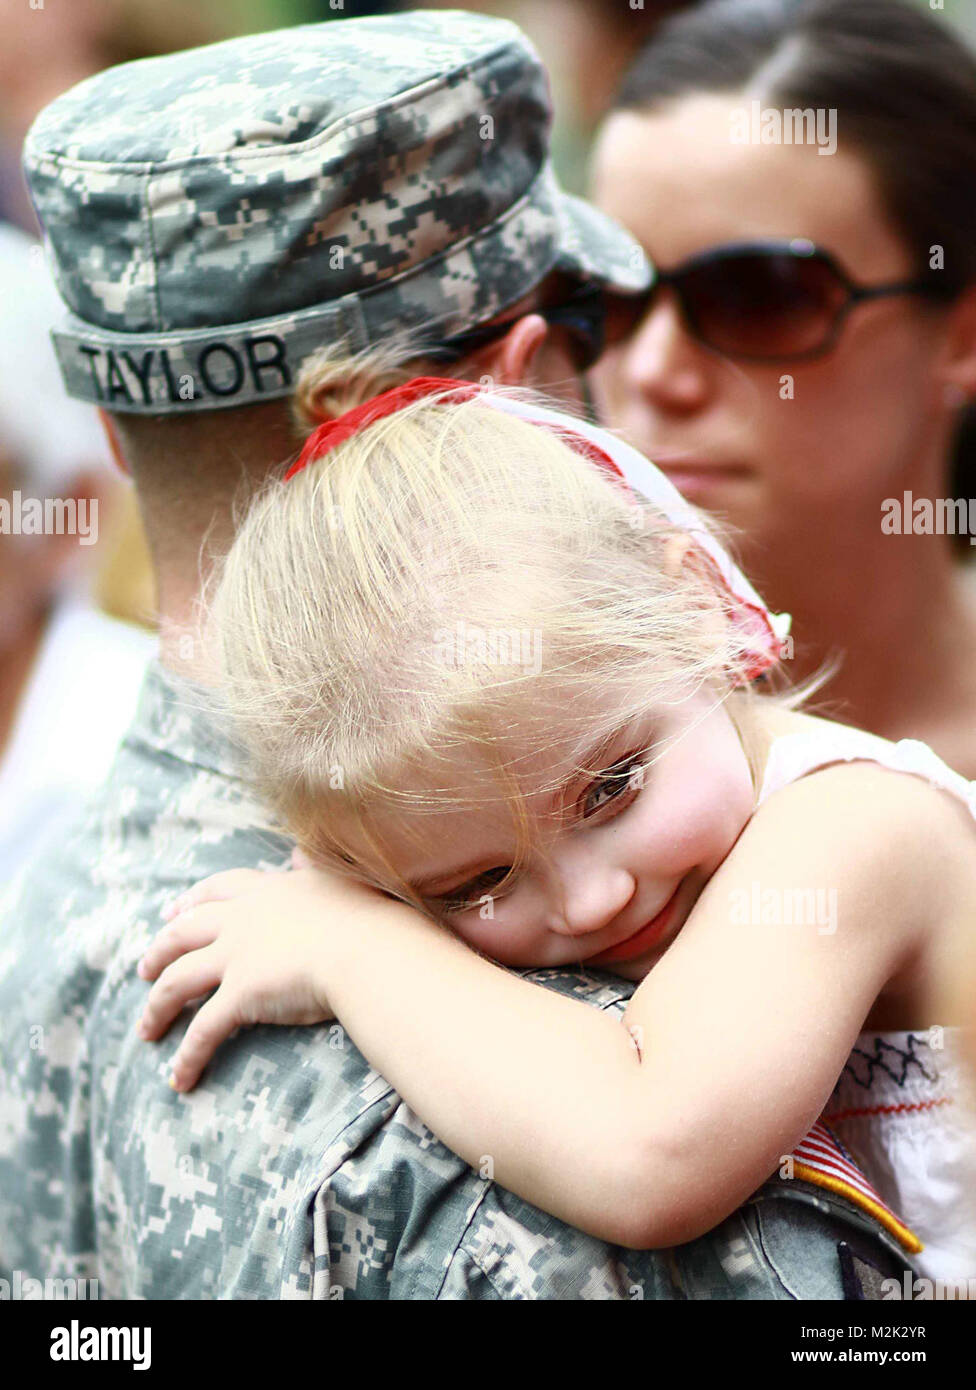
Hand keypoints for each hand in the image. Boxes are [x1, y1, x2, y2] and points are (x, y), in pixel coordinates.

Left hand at [136, 864, 380, 1090]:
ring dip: (157, 1008)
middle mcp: (243, 920)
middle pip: (183, 933)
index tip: (171, 911)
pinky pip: (203, 1030)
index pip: (217, 890)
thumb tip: (299, 852)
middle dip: (158, 951)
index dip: (190, 901)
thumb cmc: (368, 918)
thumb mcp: (336, 880)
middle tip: (143, 969)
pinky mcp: (240, 995)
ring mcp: (237, 957)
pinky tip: (178, 1078)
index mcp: (267, 891)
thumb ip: (312, 867)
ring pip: (177, 981)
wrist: (370, 950)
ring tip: (145, 1030)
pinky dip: (186, 1056)